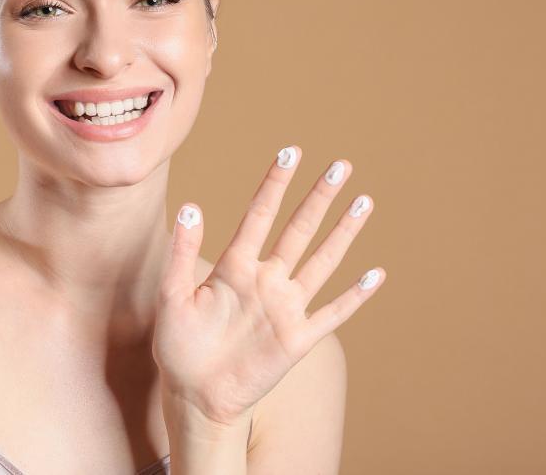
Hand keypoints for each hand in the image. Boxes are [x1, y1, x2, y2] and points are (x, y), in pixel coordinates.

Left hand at [152, 145, 382, 427]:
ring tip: (363, 202)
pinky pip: (332, 313)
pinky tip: (374, 273)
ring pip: (321, 262)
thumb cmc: (177, 345)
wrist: (194, 395)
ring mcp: (284, 308)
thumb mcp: (171, 296)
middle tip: (341, 165)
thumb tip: (189, 206)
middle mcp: (265, 280)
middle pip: (298, 230)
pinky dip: (354, 295)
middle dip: (319, 197)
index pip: (260, 215)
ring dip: (343, 233)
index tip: (291, 151)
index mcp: (234, 266)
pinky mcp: (297, 339)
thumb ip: (181, 253)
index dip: (275, 184)